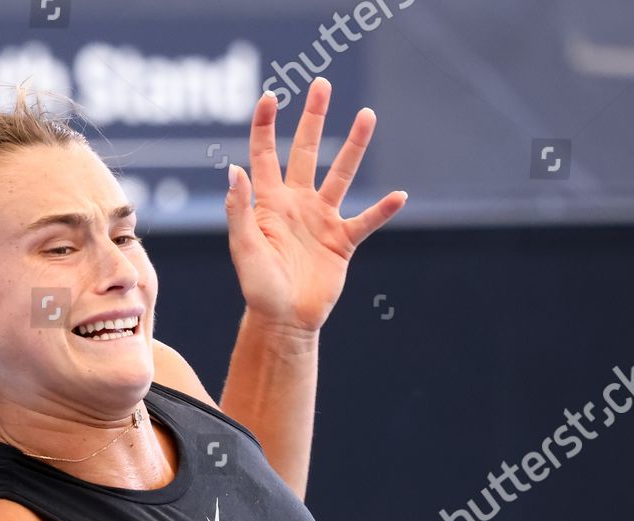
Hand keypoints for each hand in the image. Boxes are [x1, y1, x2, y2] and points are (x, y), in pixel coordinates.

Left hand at [224, 76, 405, 332]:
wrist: (284, 321)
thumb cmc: (258, 287)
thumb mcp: (243, 248)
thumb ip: (239, 209)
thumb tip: (234, 169)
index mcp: (270, 203)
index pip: (265, 154)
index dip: (265, 125)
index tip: (270, 97)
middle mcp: (297, 204)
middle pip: (306, 151)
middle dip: (313, 118)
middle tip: (321, 85)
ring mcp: (322, 221)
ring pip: (341, 175)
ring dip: (354, 146)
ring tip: (367, 115)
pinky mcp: (342, 242)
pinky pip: (366, 221)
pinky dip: (382, 210)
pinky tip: (399, 196)